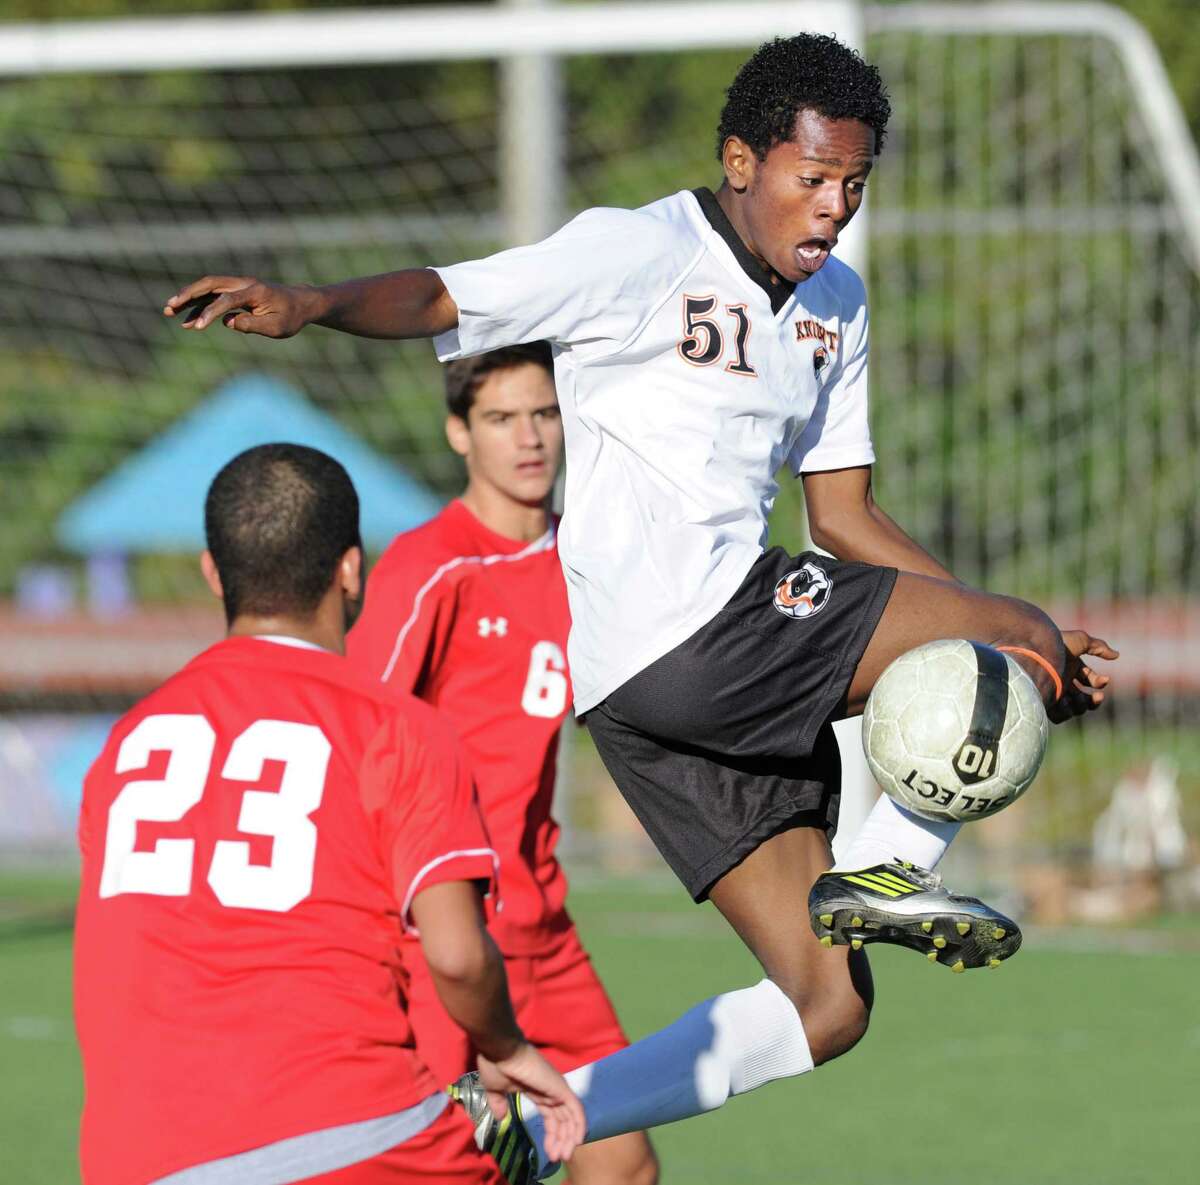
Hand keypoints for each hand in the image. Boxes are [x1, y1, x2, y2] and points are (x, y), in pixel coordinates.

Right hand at [162, 275, 317, 337]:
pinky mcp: (236, 292)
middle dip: (188, 294)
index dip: (210, 312)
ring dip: (189, 298)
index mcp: (255, 292)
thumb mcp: (277, 327)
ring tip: (169, 311)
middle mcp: (244, 284)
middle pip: (210, 284)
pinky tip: (189, 320)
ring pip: (208, 288)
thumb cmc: (291, 317)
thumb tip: (228, 322)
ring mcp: (239, 286)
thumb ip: (253, 325)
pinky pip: (214, 296)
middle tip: (169, 306)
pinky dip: (200, 306)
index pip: (227, 300)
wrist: (301, 303)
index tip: (198, 327)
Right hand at [477, 1042, 585, 1165]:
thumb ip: (498, 1104)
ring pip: (571, 1117)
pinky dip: (579, 1124)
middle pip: (563, 1120)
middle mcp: (550, 1091)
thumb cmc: (497, 1065)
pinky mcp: (560, 1087)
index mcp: (537, 1091)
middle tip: (557, 1158)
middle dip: (561, 1140)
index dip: (552, 1135)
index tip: (549, 1153)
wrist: (500, 1049)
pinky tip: (577, 1140)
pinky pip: (575, 1108)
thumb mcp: (495, 1089)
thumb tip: (501, 1117)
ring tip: (563, 1155)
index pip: (551, 1117)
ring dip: (569, 1137)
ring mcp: (557, 1088)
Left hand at [1048, 630, 1118, 722]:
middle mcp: (1061, 681)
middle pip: (1083, 698)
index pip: (1090, 680)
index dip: (1099, 682)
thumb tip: (1117, 655)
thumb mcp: (1080, 641)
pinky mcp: (1044, 702)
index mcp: (1070, 667)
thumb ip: (1099, 647)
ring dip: (1082, 706)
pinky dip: (1065, 713)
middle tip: (1098, 696)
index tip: (1104, 680)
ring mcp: (1052, 692)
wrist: (1032, 654)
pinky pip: (1058, 717)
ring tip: (1080, 698)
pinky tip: (1064, 702)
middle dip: (1094, 700)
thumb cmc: (1055, 645)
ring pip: (1073, 709)